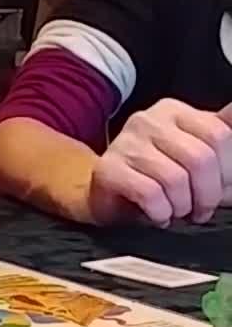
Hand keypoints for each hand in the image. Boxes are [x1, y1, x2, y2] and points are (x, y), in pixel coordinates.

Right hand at [89, 98, 231, 226]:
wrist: (107, 199)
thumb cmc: (155, 180)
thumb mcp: (196, 158)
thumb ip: (223, 139)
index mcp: (175, 112)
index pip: (219, 135)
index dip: (226, 172)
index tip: (219, 189)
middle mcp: (150, 120)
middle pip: (200, 158)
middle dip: (207, 195)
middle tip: (200, 210)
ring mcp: (126, 142)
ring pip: (175, 179)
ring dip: (181, 206)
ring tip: (175, 212)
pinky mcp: (109, 169)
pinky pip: (150, 194)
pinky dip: (160, 213)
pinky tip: (157, 214)